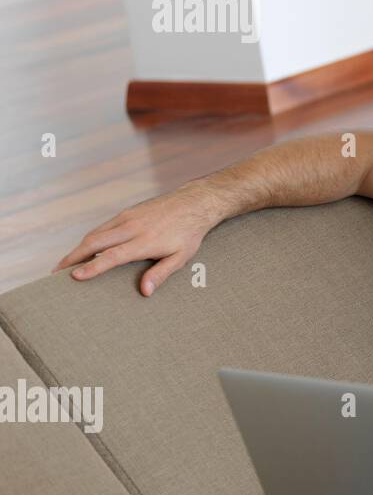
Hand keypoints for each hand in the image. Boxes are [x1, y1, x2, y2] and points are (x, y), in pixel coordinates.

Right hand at [52, 185, 221, 295]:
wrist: (194, 202)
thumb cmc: (189, 233)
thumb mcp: (181, 256)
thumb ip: (161, 273)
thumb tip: (144, 292)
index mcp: (145, 241)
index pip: (113, 256)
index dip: (93, 267)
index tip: (75, 276)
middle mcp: (132, 228)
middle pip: (94, 242)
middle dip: (73, 257)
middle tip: (56, 274)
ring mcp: (127, 218)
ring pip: (95, 234)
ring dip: (78, 249)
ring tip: (65, 265)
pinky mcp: (126, 213)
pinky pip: (102, 228)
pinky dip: (89, 240)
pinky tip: (84, 250)